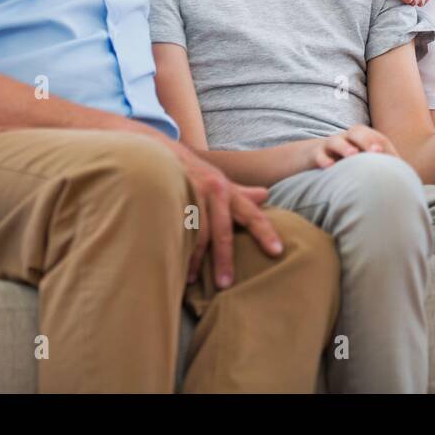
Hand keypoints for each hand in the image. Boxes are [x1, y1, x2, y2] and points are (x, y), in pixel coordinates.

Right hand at [171, 142, 282, 288]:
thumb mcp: (219, 180)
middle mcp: (213, 191)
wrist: (157, 151)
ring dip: (195, 260)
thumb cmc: (193, 172)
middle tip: (225, 283)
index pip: (252, 214)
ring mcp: (190, 195)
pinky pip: (175, 229)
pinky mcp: (169, 200)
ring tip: (193, 281)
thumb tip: (266, 196)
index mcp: (228, 190)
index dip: (265, 233)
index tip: (277, 252)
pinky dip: (177, 248)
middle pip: (222, 231)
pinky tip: (175, 264)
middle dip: (224, 259)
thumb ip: (241, 192)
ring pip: (196, 233)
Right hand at [309, 125, 397, 167]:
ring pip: (336, 140)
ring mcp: (329, 146)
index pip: (376, 138)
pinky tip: (329, 167)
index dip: (385, 146)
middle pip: (358, 132)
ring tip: (353, 156)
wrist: (312, 156)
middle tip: (377, 152)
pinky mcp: (314, 154)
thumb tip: (405, 183)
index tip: (395, 159)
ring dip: (345, 147)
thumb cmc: (345, 162)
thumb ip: (382, 169)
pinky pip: (318, 154)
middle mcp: (346, 139)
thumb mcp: (363, 163)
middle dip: (368, 140)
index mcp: (361, 139)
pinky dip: (323, 159)